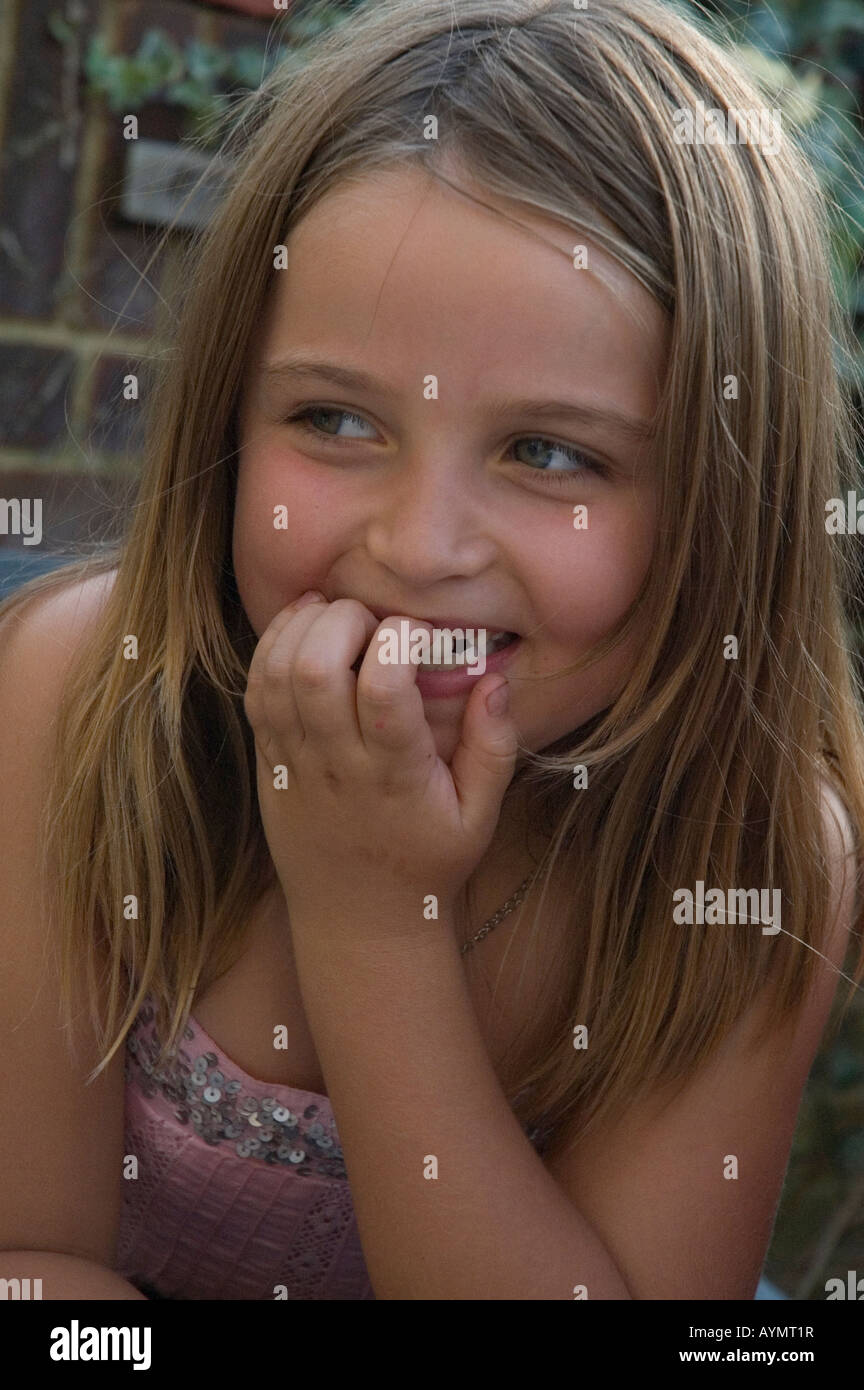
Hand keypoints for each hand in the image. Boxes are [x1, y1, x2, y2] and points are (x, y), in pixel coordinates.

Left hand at [243, 592, 518, 936]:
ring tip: (335, 614)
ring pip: (277, 676)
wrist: (359, 921)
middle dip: (343, 622)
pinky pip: (256, 694)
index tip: (417, 634)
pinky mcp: (268, 762)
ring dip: (302, 628)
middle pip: (315, 671)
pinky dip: (271, 648)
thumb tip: (493, 681)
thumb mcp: (480, 816)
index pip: (383, 691)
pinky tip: (300, 629)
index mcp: (395, 775)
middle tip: (370, 620)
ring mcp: (294, 763)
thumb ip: (494, 747)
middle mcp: (337, 766)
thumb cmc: (427, 863)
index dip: (397, 642)